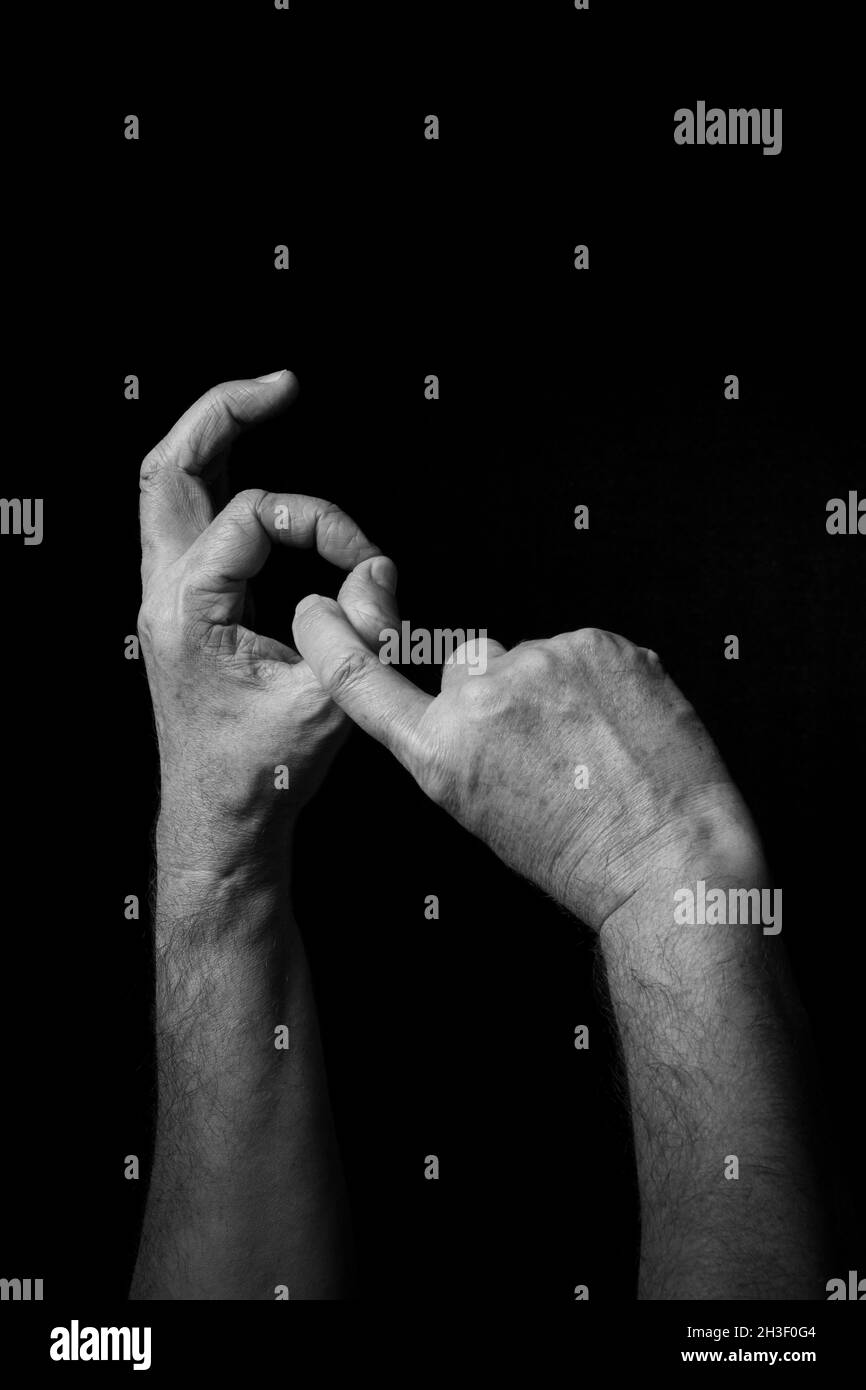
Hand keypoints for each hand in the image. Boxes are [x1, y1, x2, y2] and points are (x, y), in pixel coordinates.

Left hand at [138, 372, 398, 874]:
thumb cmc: (261, 777)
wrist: (223, 823)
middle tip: (281, 386)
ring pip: (169, 490)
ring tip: (264, 406)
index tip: (368, 564)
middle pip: (169, 469)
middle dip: (222, 414)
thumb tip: (378, 574)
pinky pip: (193, 525)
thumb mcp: (326, 706)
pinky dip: (225, 489)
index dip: (324, 522)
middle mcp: (165, 595)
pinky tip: (261, 482)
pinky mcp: (186, 612)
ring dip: (213, 443)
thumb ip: (363, 634)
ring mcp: (169, 601)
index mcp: (187, 608)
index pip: (258, 515)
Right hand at [291, 587, 764, 929]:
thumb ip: (459, 746)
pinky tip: (624, 725)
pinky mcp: (599, 643)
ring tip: (598, 745)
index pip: (364, 680)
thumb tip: (474, 694)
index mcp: (441, 752)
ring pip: (534, 655)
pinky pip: (586, 649)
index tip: (314, 611)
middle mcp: (479, 697)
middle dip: (497, 688)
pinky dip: (603, 678)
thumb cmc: (580, 858)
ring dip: (557, 683)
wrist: (668, 860)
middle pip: (468, 661)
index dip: (332, 639)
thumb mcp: (484, 813)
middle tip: (550, 744)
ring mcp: (542, 661)